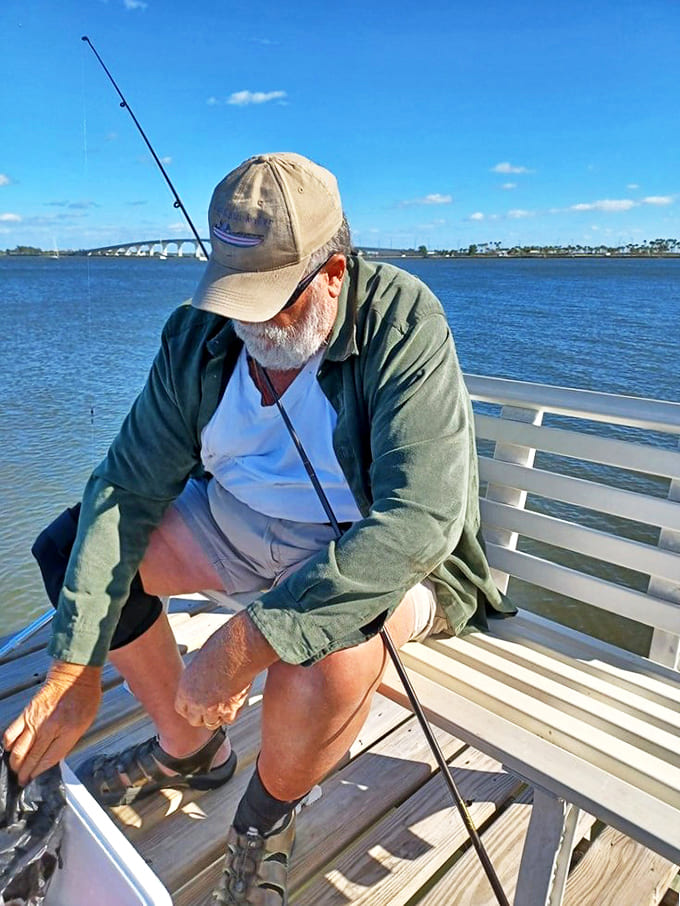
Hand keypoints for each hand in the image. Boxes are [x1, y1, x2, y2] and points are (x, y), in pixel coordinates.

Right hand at [3, 660, 101, 784]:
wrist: (74, 675)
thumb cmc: (84, 697)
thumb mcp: (85, 723)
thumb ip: (68, 742)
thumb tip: (54, 758)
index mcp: (68, 732)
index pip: (49, 760)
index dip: (39, 773)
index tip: (35, 779)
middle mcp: (49, 729)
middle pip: (32, 759)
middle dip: (25, 774)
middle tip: (23, 780)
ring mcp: (35, 721)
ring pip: (18, 750)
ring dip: (15, 764)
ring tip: (16, 770)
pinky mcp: (26, 713)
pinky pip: (11, 733)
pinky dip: (8, 745)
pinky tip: (10, 750)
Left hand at [175, 611, 275, 727]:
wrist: (238, 650)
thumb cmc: (221, 649)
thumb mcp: (200, 665)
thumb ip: (197, 681)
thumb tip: (201, 688)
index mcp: (184, 689)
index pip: (181, 709)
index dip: (191, 708)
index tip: (199, 704)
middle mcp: (195, 701)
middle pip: (194, 720)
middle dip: (203, 715)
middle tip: (214, 705)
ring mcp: (211, 708)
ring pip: (212, 723)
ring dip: (218, 715)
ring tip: (227, 700)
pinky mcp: (229, 710)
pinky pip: (229, 720)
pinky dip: (233, 712)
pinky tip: (236, 699)